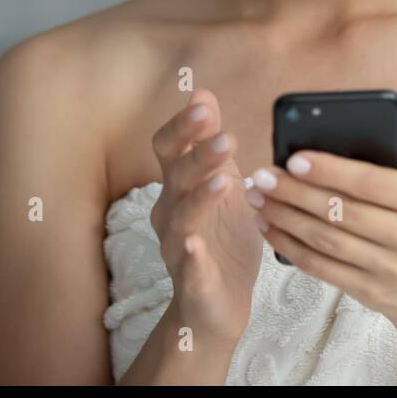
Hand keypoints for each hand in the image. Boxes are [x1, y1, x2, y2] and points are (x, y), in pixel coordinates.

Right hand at [148, 89, 263, 347]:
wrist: (218, 305)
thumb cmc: (221, 239)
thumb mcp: (222, 182)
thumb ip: (210, 142)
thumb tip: (202, 92)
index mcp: (180, 187)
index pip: (170, 149)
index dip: (183, 126)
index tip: (204, 104)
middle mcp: (171, 214)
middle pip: (175, 179)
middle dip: (197, 157)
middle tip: (226, 138)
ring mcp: (178, 248)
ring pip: (180, 221)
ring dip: (199, 199)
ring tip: (223, 181)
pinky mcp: (192, 282)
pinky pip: (188, 268)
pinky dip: (190, 257)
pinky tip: (195, 246)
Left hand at [247, 127, 396, 332]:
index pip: (373, 183)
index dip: (331, 170)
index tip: (295, 159)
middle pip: (343, 212)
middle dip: (295, 192)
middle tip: (263, 176)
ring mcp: (392, 270)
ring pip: (327, 240)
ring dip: (285, 217)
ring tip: (258, 197)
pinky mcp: (370, 292)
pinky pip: (322, 267)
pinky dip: (290, 246)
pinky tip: (269, 226)